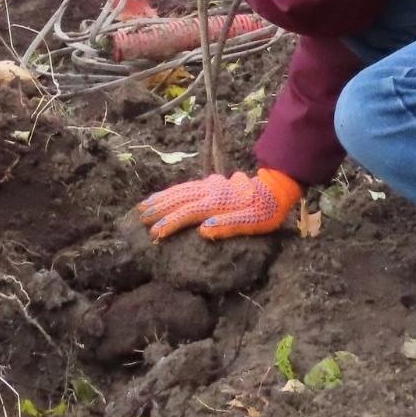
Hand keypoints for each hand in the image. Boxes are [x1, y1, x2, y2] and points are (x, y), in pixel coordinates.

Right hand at [138, 168, 301, 240]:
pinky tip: (165, 195)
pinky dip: (172, 191)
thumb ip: (227, 225)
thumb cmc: (264, 211)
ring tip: (144, 205)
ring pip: (180, 190)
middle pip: (179, 198)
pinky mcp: (212, 184)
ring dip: (161, 198)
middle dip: (158, 208)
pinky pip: (186, 186)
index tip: (154, 233)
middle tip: (140, 217)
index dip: (169, 223)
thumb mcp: (252, 223)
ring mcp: (210, 185)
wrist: (275, 188)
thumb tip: (203, 230)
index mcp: (217, 202)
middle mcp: (210, 191)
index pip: (187, 213)